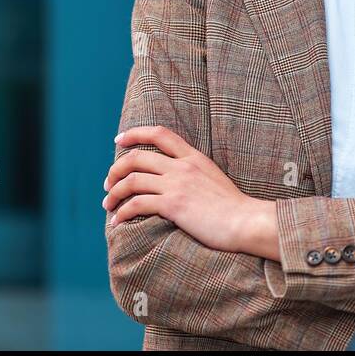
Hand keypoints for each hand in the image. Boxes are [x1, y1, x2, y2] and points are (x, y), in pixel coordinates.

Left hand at [103, 125, 261, 253]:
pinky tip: (117, 221)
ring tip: (108, 204)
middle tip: (108, 183)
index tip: (119, 140)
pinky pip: (136, 204)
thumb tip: (174, 178)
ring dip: (114, 192)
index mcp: (193, 157)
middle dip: (116, 169)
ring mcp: (177, 184)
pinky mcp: (173, 205)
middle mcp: (182, 166)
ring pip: (132, 180)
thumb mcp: (213, 178)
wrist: (246, 222)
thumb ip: (194, 172)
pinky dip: (122, 212)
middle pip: (137, 157)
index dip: (135, 133)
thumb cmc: (233, 207)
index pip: (160, 133)